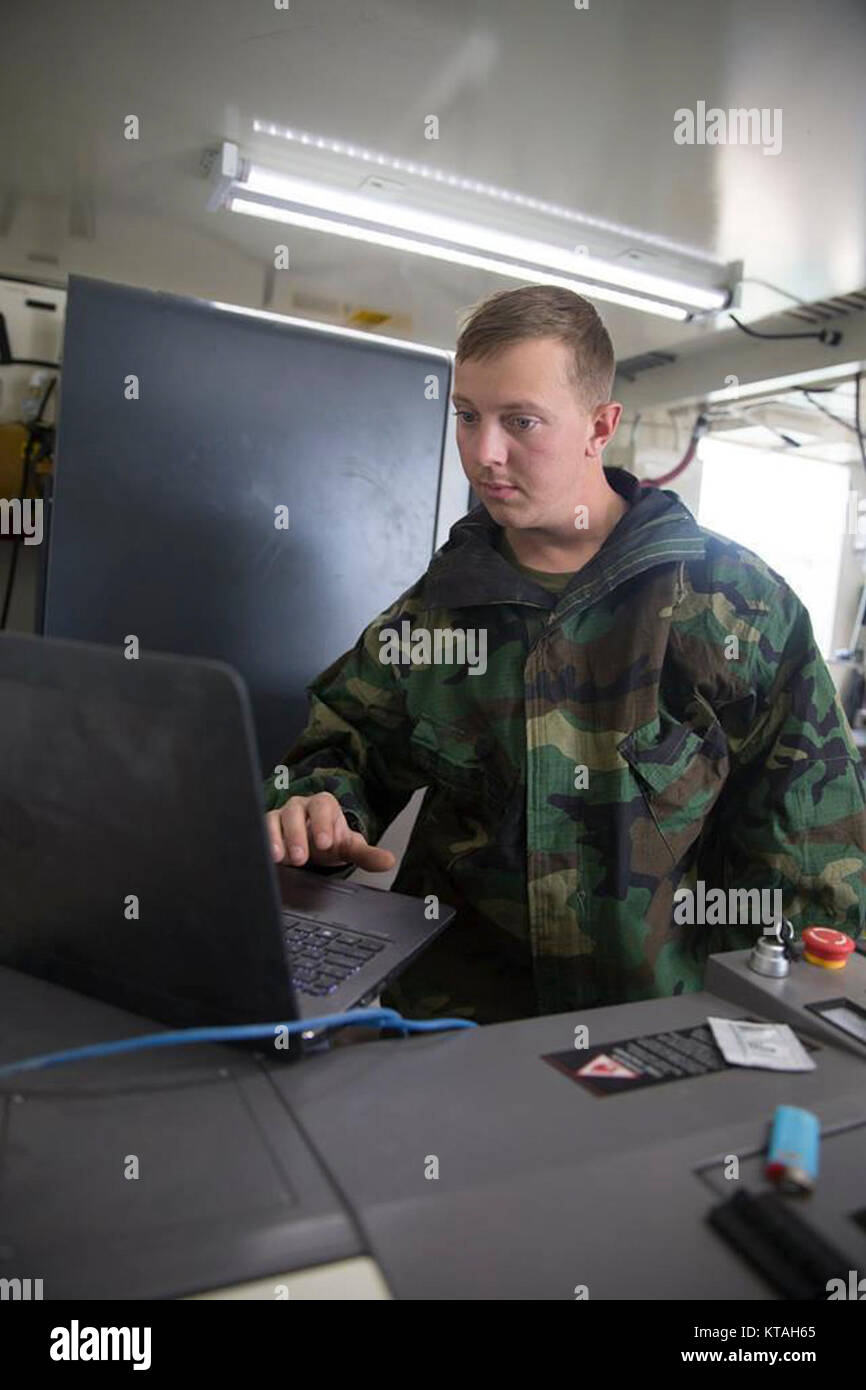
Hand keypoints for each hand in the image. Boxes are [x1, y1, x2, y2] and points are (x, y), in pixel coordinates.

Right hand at [266, 791, 395, 871]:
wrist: (312, 846)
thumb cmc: (329, 842)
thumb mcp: (349, 848)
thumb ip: (367, 854)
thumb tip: (388, 862)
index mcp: (324, 805)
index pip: (323, 806)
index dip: (323, 823)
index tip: (326, 843)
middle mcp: (301, 806)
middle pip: (296, 812)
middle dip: (298, 835)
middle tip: (302, 857)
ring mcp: (282, 815)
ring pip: (276, 819)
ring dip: (277, 838)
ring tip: (281, 857)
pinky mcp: (267, 827)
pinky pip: (262, 830)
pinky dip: (263, 842)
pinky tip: (267, 856)